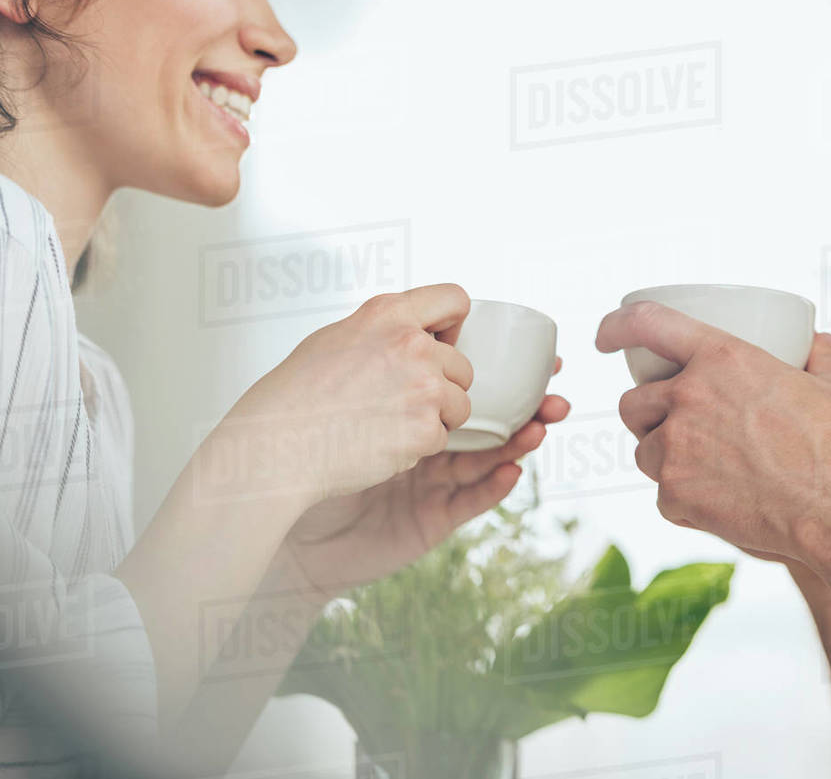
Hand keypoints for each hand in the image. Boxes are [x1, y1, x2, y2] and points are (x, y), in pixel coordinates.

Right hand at [217, 285, 473, 510]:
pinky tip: (381, 441)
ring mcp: (423, 387)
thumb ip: (384, 331)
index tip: (445, 341)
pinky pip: (440, 438)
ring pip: (458, 405)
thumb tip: (415, 334)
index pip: (454, 300)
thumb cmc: (295, 397)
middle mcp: (411, 345)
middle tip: (400, 400)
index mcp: (388, 314)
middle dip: (441, 386)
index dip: (453, 326)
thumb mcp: (338, 336)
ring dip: (433, 418)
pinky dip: (418, 446)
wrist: (277, 444)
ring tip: (388, 422)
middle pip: (463, 366)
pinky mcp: (424, 428)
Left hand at [271, 363, 569, 598]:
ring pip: (487, 455)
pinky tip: (512, 468)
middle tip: (551, 384)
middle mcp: (423, 436)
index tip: (526, 350)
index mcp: (406, 399)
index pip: (462, 378)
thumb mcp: (344, 368)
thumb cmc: (296, 433)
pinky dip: (494, 485)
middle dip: (526, 401)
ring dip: (521, 438)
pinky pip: (469, 501)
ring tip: (543, 422)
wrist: (269, 494)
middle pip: (488, 416)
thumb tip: (436, 322)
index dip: (496, 364)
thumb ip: (389, 347)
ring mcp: (430, 478)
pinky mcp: (428, 519)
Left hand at [595, 301, 830, 570]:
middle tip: (682, 425)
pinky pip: (663, 493)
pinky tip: (720, 500)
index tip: (606, 336)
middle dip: (650, 413)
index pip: (648, 324)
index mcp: (722, 358)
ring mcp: (676, 449)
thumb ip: (820, 356)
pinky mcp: (675, 495)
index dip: (618, 325)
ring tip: (706, 466)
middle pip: (634, 401)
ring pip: (643, 449)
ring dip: (664, 455)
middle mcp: (689, 398)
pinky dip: (684, 498)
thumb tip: (819, 344)